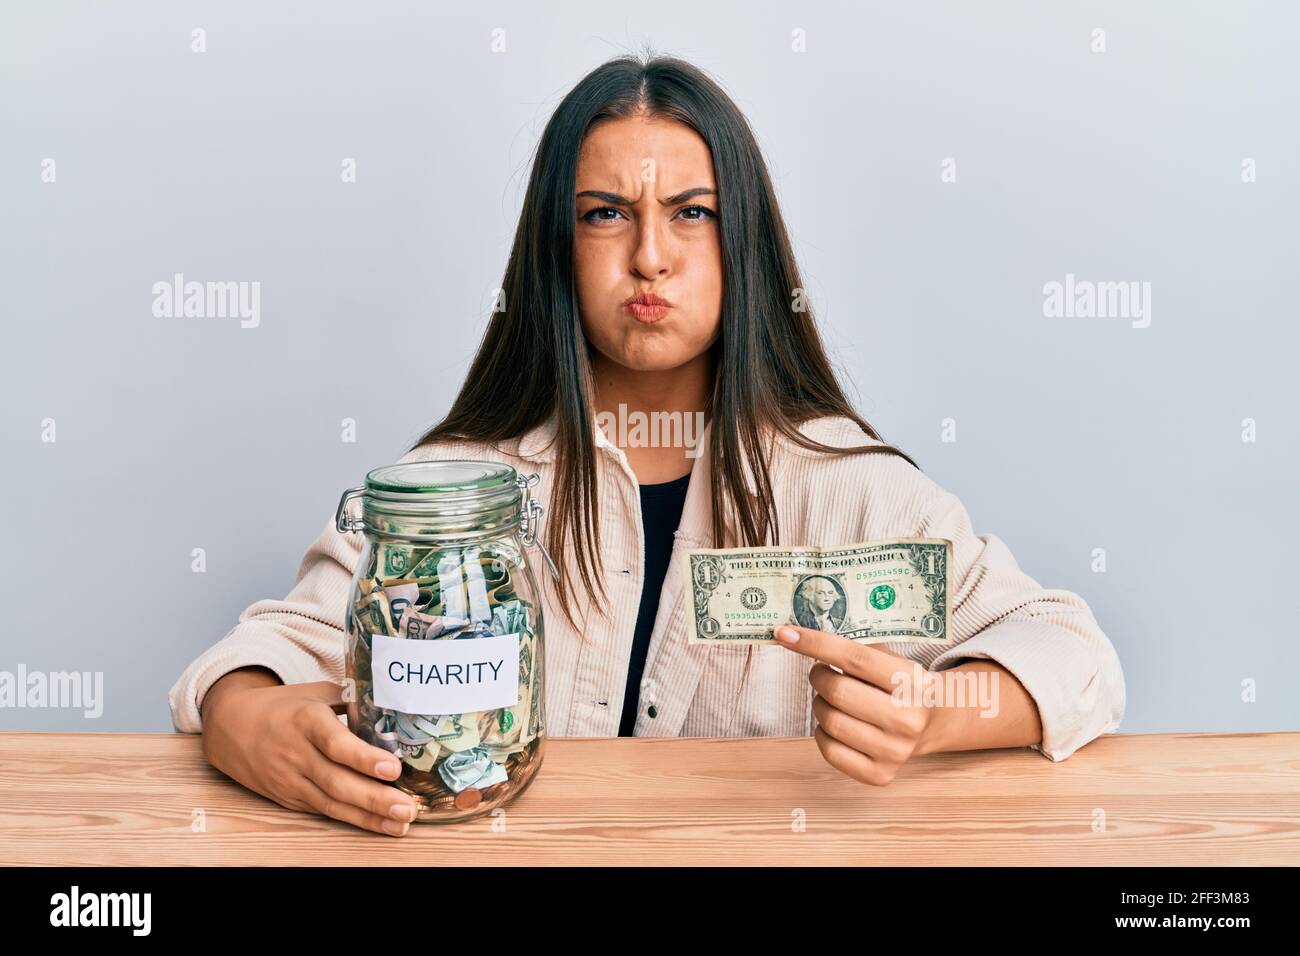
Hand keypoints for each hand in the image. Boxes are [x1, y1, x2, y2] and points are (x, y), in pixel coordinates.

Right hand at [200, 670, 419, 835]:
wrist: (229, 727)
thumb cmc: (281, 706)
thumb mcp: (313, 692)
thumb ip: (351, 697)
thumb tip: (393, 700)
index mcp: (306, 720)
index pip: (335, 743)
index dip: (363, 758)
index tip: (393, 768)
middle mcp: (297, 754)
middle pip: (336, 781)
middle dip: (374, 799)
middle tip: (407, 808)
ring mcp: (291, 780)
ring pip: (332, 803)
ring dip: (369, 817)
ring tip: (401, 823)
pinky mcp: (289, 798)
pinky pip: (324, 811)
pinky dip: (353, 820)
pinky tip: (381, 825)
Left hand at [773, 625, 933, 785]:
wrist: (928, 723)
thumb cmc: (899, 685)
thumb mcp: (890, 659)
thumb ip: (855, 647)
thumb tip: (800, 636)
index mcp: (913, 682)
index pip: (854, 657)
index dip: (815, 643)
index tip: (785, 634)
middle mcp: (908, 719)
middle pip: (838, 691)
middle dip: (818, 677)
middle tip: (820, 672)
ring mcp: (895, 751)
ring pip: (830, 721)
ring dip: (819, 704)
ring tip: (831, 698)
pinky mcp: (879, 775)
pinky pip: (829, 750)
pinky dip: (821, 732)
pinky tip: (834, 722)